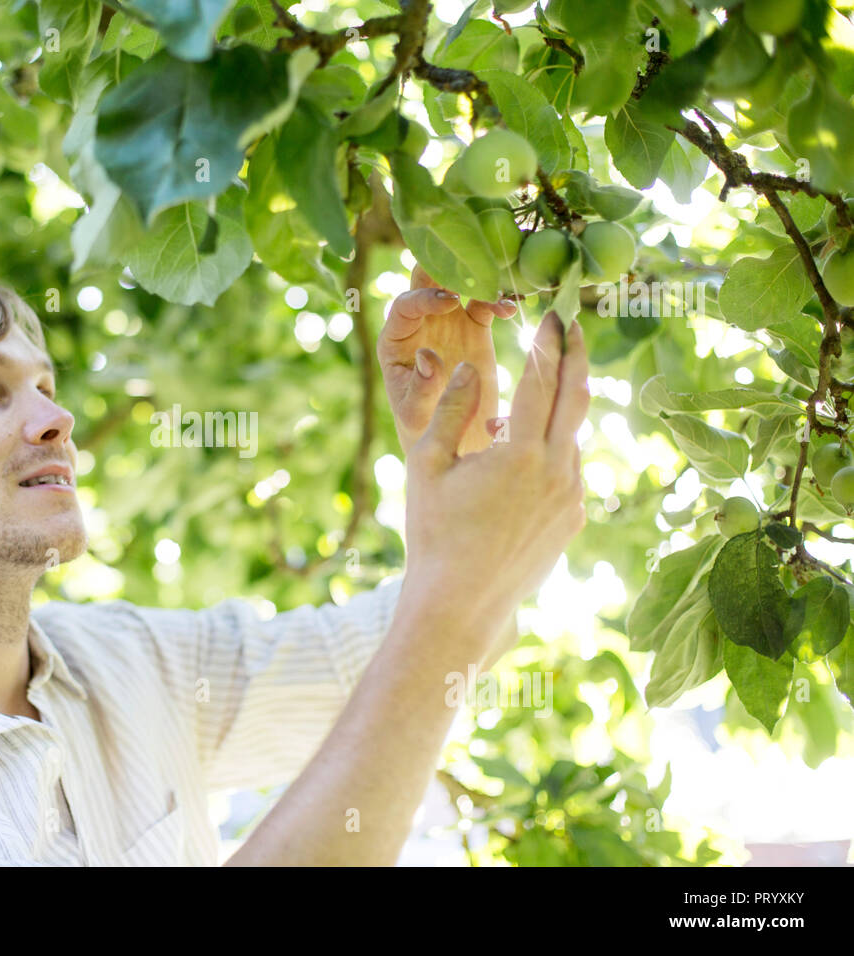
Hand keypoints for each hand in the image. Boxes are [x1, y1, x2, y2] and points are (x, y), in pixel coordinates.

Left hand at [377, 265, 518, 458]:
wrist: (452, 436)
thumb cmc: (423, 428)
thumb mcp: (417, 414)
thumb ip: (420, 388)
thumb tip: (426, 356)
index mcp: (396, 340)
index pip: (405, 306)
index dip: (425, 299)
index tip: (450, 303)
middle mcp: (419, 322)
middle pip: (427, 281)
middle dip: (447, 268)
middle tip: (474, 268)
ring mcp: (447, 321)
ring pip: (459, 283)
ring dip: (479, 278)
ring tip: (502, 290)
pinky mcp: (474, 326)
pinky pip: (485, 302)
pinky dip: (499, 297)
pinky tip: (514, 306)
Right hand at [401, 311, 590, 651]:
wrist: (460, 604)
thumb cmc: (433, 534)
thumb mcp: (428, 465)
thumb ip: (452, 410)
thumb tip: (470, 367)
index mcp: (521, 453)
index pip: (542, 380)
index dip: (548, 342)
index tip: (552, 313)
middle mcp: (557, 471)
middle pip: (577, 398)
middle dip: (576, 356)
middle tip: (574, 325)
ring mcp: (571, 498)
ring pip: (573, 436)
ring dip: (557, 410)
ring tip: (529, 400)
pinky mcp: (572, 520)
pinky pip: (570, 470)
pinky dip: (554, 450)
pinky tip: (523, 456)